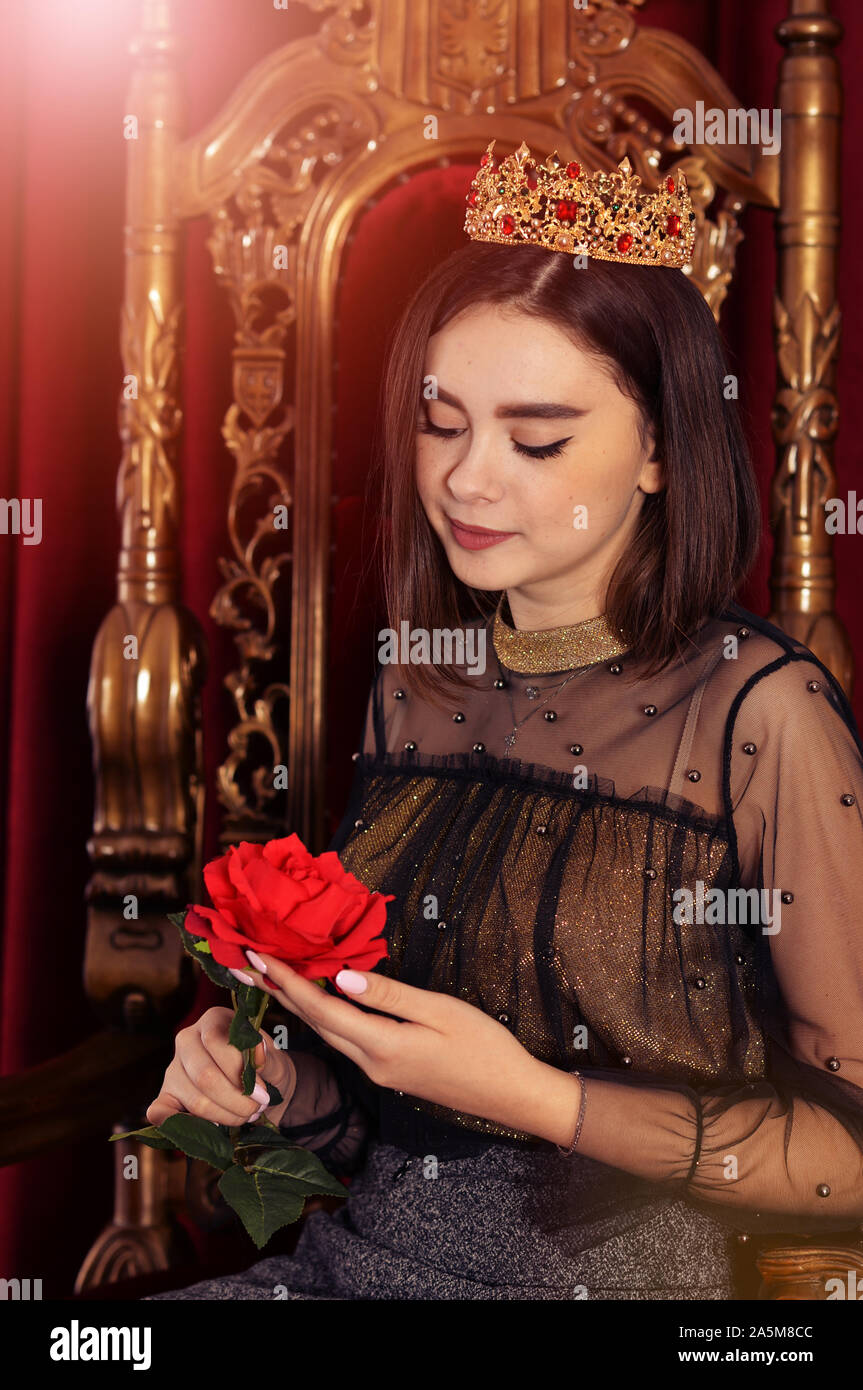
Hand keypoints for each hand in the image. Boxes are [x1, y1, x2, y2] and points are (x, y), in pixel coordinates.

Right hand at [146, 1006, 296, 1128]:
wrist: (259, 1085)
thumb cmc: (264, 1067)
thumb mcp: (273, 1057)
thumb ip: (267, 1056)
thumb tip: (258, 1055)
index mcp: (212, 1020)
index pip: (216, 1042)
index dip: (239, 1072)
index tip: (263, 1094)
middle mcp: (187, 1040)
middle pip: (204, 1075)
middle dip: (235, 1100)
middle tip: (256, 1109)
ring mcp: (173, 1069)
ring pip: (195, 1100)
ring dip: (225, 1116)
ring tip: (246, 1116)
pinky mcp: (165, 1096)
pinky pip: (160, 1112)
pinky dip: (180, 1125)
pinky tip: (208, 1129)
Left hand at [241, 954, 580, 1142]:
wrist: (512, 1094)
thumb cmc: (484, 1046)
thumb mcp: (439, 1011)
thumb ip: (388, 995)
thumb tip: (340, 978)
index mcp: (381, 1047)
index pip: (320, 1010)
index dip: (285, 982)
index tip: (255, 955)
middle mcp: (371, 1064)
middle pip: (313, 1024)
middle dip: (277, 992)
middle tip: (245, 963)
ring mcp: (379, 1072)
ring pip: (327, 1033)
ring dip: (296, 1005)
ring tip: (270, 977)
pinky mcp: (389, 1071)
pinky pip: (345, 1040)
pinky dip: (323, 1016)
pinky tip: (318, 1000)